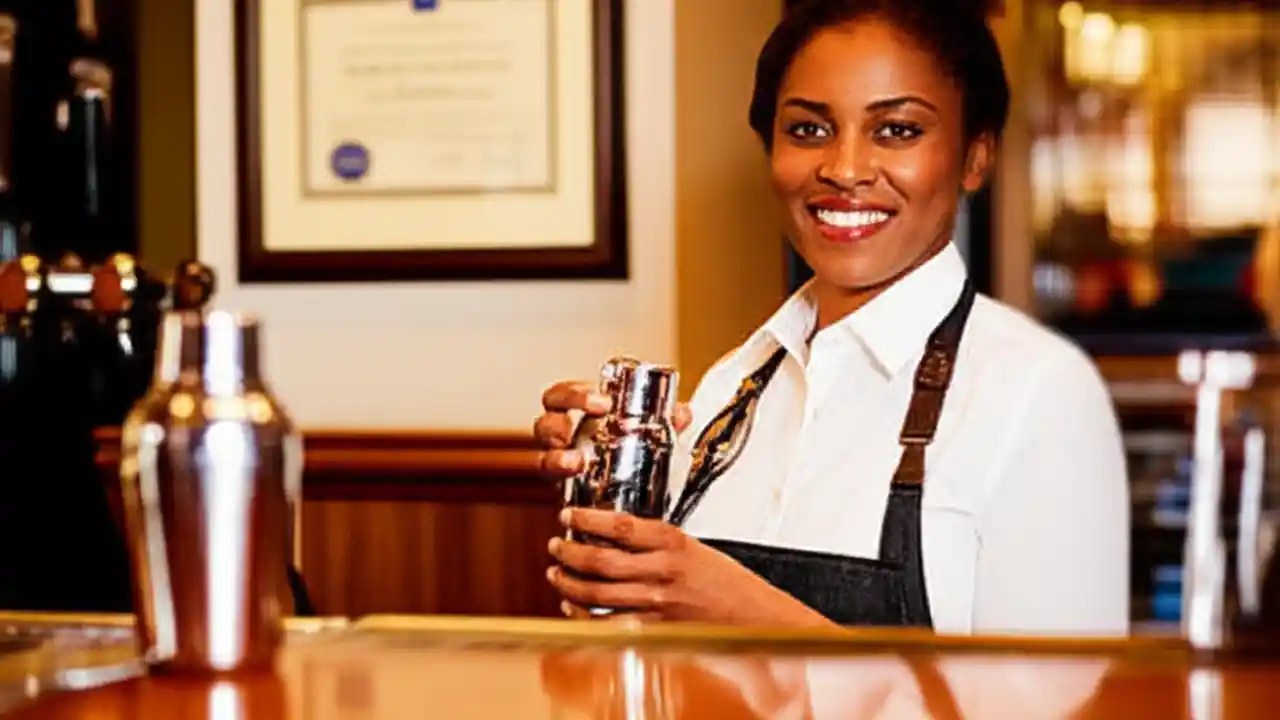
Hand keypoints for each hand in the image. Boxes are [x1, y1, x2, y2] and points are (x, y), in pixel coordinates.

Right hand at [533, 380, 692, 480]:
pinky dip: (563, 484)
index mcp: (575, 413)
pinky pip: (553, 487)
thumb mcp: (649, 430)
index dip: (575, 395)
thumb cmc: (631, 447)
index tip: (603, 402)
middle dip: (558, 424)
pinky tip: (579, 484)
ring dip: (556, 458)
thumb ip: (666, 420)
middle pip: (544, 423)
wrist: (626, 487)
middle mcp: (561, 437)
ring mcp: (559, 464)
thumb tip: (682, 413)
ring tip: (577, 463)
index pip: (561, 395)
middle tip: (577, 429)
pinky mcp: (562, 490)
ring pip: (542, 457)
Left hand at [546, 508, 833, 627]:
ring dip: (569, 582)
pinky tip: (573, 606)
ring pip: (597, 592)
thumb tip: (616, 533)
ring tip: (558, 573)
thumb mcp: (694, 547)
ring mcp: (656, 602)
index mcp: (673, 543)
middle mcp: (662, 571)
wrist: (752, 617)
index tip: (569, 515)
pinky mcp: (654, 628)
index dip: (586, 519)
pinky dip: (584, 614)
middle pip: (599, 559)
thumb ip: (657, 541)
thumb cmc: (727, 583)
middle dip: (569, 551)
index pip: (619, 524)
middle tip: (557, 545)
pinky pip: (607, 622)